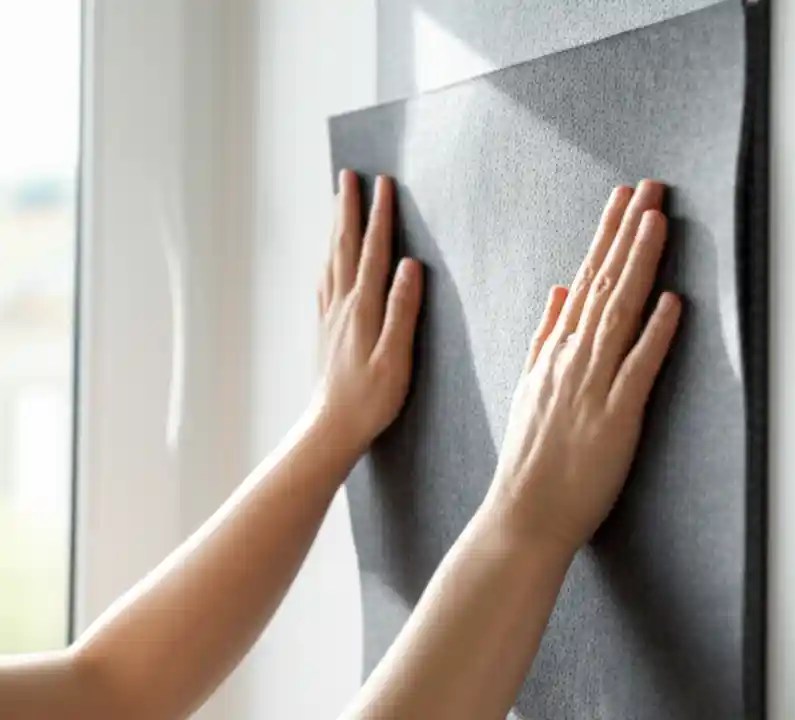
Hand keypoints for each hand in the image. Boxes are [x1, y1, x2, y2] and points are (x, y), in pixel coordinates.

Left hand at [312, 171, 423, 453]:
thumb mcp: (396, 357)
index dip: (380, 216)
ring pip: (332, 259)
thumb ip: (403, 310)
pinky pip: (325, 279)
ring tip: (338, 202)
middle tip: (348, 176)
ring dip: (337, 227)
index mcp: (363, 308)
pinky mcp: (326, 328)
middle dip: (349, 208)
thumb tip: (410, 265)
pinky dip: (328, 256)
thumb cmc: (371, 399)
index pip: (375, 251)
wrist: (332, 426)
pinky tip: (329, 255)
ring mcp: (331, 315)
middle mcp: (343, 305)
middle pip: (346, 245)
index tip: (383, 185)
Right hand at [483, 180, 682, 552]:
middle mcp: (572, 359)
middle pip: (604, 283)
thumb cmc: (531, 460)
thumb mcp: (528, 386)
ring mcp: (592, 386)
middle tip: (650, 187)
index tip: (625, 199)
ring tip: (657, 220)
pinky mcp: (614, 418)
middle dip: (628, 231)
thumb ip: (544, 336)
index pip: (585, 280)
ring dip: (640, 264)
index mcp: (555, 351)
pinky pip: (638, 369)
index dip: (607, 236)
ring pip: (619, 312)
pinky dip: (655, 334)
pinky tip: (673, 302)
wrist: (522, 516)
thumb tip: (559, 290)